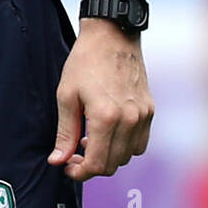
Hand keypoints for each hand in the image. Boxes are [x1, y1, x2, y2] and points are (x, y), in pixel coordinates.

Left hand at [47, 21, 153, 179]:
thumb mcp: (66, 95)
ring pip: (127, 156)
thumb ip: (64, 132)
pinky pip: (140, 142)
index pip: (96, 164)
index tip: (68, 167)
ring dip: (108, 156)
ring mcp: (143, 116)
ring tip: (89, 140)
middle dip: (91, 166)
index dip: (80, 172)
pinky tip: (108, 132)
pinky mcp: (150, 110)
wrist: (112, 34)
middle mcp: (130, 120)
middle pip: (112, 164)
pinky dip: (124, 146)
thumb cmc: (85, 61)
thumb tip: (58, 160)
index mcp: (106, 118)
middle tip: (74, 154)